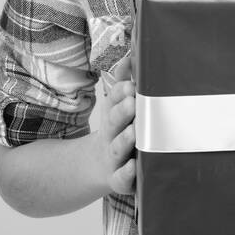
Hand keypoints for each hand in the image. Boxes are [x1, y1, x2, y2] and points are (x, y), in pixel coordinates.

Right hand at [100, 52, 136, 195]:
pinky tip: (132, 167)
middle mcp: (111, 134)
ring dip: (126, 139)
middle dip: (122, 110)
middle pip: (114, 121)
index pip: (114, 100)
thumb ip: (125, 80)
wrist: (99, 166)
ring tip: (135, 131)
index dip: (120, 92)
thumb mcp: (118, 105)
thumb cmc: (118, 130)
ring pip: (118, 148)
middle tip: (133, 100)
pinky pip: (121, 179)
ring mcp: (114, 157)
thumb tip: (132, 54)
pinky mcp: (119, 180)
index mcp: (113, 114)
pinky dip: (126, 174)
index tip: (130, 85)